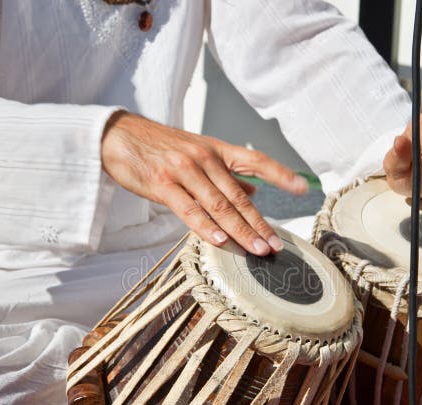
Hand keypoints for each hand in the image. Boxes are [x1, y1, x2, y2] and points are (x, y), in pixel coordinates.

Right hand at [101, 111, 307, 254]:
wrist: (118, 136)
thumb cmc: (160, 148)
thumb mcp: (197, 153)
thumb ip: (226, 173)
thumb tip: (255, 190)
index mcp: (217, 150)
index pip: (256, 160)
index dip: (281, 174)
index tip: (303, 189)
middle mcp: (204, 158)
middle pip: (239, 196)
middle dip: (260, 224)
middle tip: (276, 246)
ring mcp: (183, 171)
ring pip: (218, 206)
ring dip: (241, 231)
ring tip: (258, 250)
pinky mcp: (162, 184)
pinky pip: (189, 209)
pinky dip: (206, 227)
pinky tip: (221, 241)